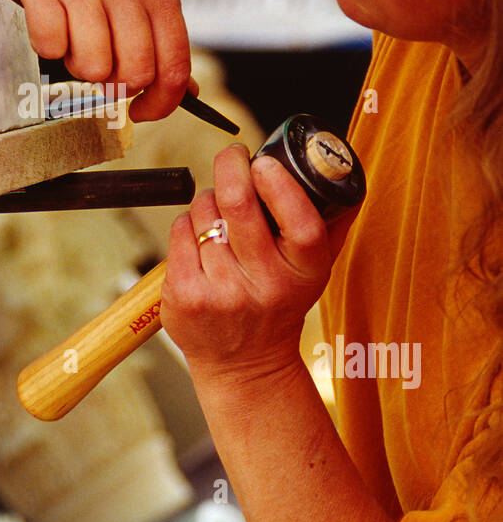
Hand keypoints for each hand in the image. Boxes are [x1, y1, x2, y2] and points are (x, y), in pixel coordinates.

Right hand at [1, 0, 194, 120]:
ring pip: (89, 66)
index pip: (171, 66)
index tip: (145, 111)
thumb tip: (185, 90)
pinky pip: (48, 46)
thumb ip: (164, 29)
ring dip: (79, 65)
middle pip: (130, 74)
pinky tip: (52, 19)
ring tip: (75, 35)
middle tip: (102, 68)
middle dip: (115, 85)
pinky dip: (48, 45)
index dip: (161, 103)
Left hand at [161, 144, 356, 382]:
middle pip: (238, 204)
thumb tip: (342, 166)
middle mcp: (265, 284)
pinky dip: (187, 224)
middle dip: (231, 166)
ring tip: (220, 215)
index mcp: (304, 271)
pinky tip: (200, 239)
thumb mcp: (316, 270)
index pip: (299, 219)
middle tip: (234, 157)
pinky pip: (179, 231)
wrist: (246, 365)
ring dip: (209, 200)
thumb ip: (330, 221)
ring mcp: (221, 292)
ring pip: (204, 212)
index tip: (263, 163)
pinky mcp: (185, 296)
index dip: (278, 183)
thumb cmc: (280, 302)